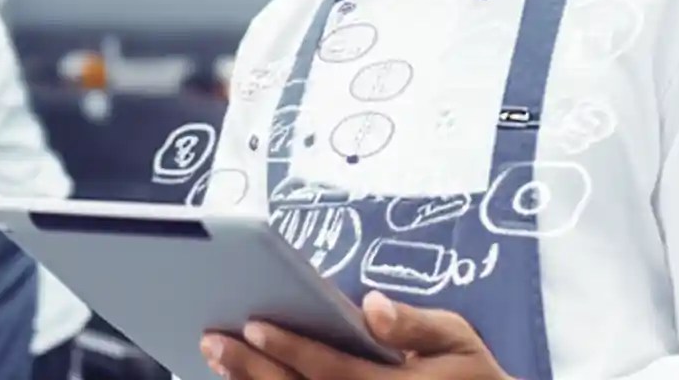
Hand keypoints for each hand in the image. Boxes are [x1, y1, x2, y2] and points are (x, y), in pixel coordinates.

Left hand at [200, 291, 512, 378]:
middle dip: (252, 370)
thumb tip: (372, 305)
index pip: (334, 371)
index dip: (293, 350)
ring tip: (215, 358)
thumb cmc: (465, 375)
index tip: (254, 325)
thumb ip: (416, 323)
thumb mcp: (456, 341)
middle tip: (213, 340)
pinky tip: (239, 379)